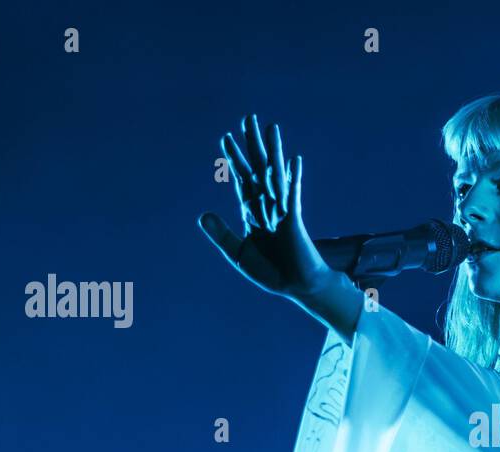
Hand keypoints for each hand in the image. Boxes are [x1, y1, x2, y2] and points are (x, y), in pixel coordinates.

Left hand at [197, 114, 332, 300]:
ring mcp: (282, 211)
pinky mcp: (295, 221)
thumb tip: (203, 214)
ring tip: (271, 126)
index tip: (226, 137)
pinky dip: (292, 178)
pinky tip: (293, 160)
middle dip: (253, 144)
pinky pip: (291, 196)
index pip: (242, 179)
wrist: (296, 287)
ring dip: (273, 151)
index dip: (235, 158)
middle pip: (259, 168)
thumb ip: (222, 234)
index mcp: (253, 213)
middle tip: (248, 117)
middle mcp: (268, 206)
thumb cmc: (272, 272)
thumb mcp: (239, 253)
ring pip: (275, 175)